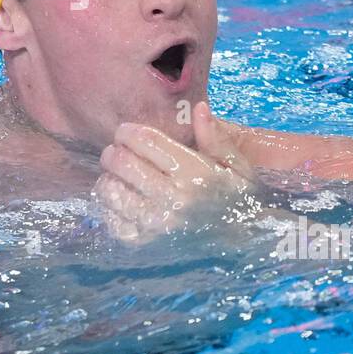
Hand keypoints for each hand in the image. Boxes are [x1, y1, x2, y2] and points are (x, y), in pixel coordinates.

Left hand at [95, 102, 257, 242]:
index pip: (146, 141)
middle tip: (115, 152)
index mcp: (194, 173)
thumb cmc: (238, 198)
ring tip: (115, 175)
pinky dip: (109, 209)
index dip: (127, 132)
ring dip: (108, 178)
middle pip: (123, 163)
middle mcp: (174, 199)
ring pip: (113, 192)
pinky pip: (114, 222)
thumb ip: (216, 138)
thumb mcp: (237, 166)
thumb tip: (199, 108)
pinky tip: (118, 201)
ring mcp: (159, 225)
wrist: (244, 241)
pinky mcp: (148, 245)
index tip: (124, 132)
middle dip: (113, 152)